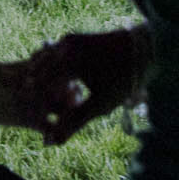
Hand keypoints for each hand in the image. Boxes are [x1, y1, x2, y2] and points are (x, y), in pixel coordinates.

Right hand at [25, 27, 150, 144]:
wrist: (141, 50)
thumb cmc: (122, 80)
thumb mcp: (99, 104)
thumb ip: (73, 122)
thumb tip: (50, 141)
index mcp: (68, 61)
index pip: (39, 86)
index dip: (37, 105)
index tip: (39, 119)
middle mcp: (64, 46)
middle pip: (37, 72)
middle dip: (37, 93)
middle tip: (40, 111)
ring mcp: (67, 39)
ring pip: (43, 62)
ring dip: (41, 80)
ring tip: (49, 100)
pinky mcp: (72, 38)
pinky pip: (51, 54)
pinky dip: (49, 69)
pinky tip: (57, 85)